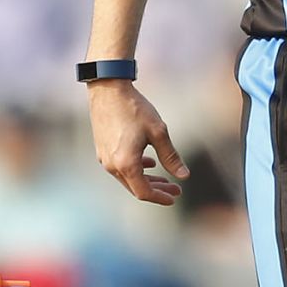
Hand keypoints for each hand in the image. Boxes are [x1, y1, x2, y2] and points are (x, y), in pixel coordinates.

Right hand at [87, 80, 188, 205]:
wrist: (108, 90)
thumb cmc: (134, 109)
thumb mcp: (158, 132)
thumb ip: (171, 156)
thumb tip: (184, 176)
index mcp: (126, 163)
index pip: (144, 192)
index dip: (160, 197)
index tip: (175, 197)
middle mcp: (112, 165)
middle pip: (136, 187)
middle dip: (157, 190)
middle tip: (176, 189)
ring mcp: (104, 158)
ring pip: (128, 178)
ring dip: (147, 180)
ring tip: (165, 179)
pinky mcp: (102, 150)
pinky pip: (120, 168)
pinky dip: (136, 170)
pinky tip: (148, 163)